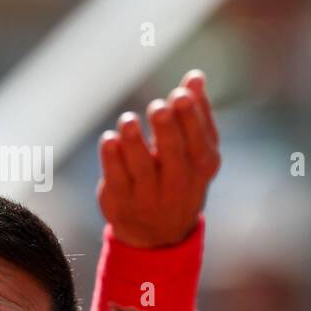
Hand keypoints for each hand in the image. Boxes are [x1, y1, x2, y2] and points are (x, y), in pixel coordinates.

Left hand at [97, 70, 220, 247]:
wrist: (159, 234)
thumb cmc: (180, 176)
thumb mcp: (195, 151)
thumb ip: (196, 114)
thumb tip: (195, 76)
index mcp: (201, 166)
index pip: (199, 141)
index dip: (190, 118)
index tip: (179, 94)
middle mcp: (177, 183)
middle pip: (172, 154)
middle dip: (166, 129)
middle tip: (157, 107)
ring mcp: (148, 195)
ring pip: (141, 167)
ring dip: (134, 141)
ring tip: (128, 120)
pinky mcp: (120, 201)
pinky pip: (115, 178)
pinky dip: (111, 158)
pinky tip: (109, 139)